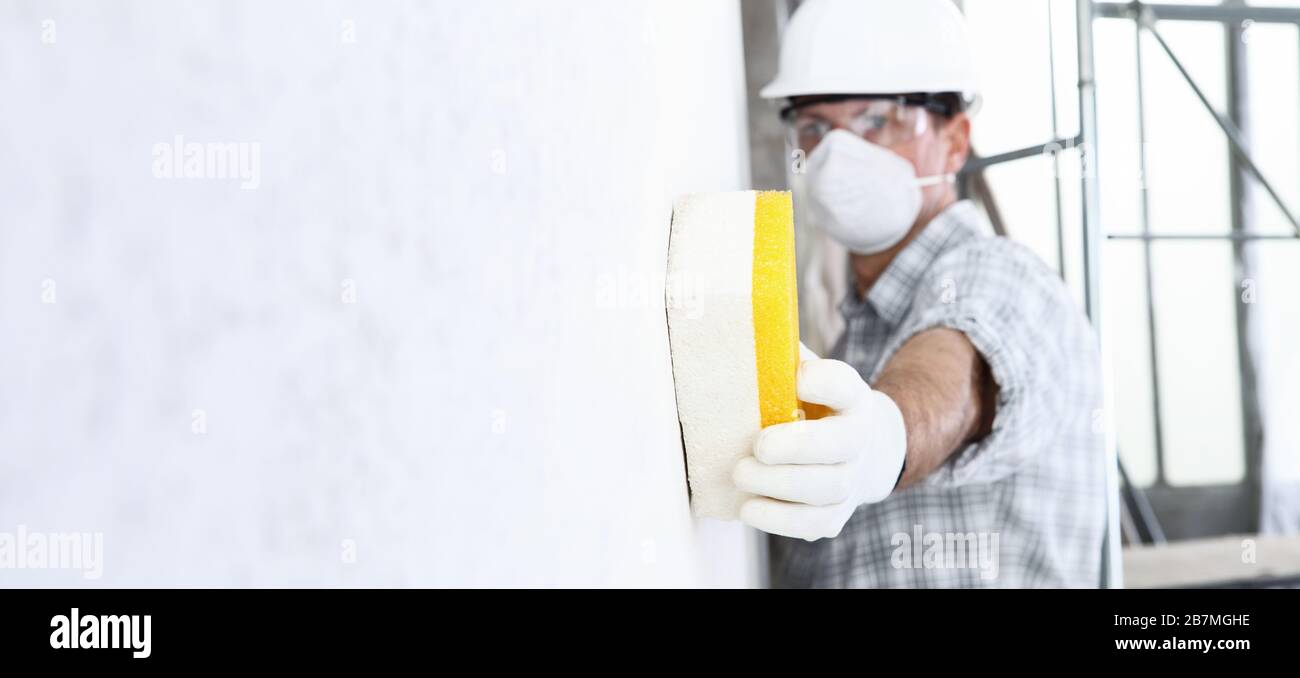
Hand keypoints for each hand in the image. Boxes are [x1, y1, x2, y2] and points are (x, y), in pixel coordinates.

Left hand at [733, 345, 906, 540]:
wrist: (858, 454)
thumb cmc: (812, 409)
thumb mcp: (805, 378)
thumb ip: (778, 362)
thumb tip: (730, 335)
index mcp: (851, 398)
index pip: (844, 384)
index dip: (822, 380)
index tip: (798, 378)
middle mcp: (859, 440)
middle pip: (838, 446)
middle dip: (794, 447)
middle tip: (758, 446)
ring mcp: (850, 482)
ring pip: (823, 489)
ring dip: (777, 485)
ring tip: (741, 474)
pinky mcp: (835, 516)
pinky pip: (811, 525)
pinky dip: (777, 520)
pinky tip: (748, 506)